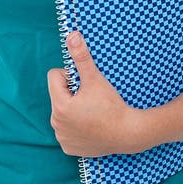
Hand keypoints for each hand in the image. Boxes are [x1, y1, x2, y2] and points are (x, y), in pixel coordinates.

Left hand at [47, 31, 143, 156]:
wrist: (128, 134)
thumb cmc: (112, 106)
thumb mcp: (95, 78)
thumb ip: (81, 57)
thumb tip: (72, 36)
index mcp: (59, 105)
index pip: (54, 77)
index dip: (69, 76)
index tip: (84, 84)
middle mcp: (56, 123)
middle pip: (58, 95)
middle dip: (71, 93)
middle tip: (92, 100)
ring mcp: (62, 137)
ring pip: (62, 113)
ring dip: (73, 109)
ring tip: (93, 113)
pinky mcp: (69, 148)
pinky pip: (67, 130)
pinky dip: (76, 127)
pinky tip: (91, 126)